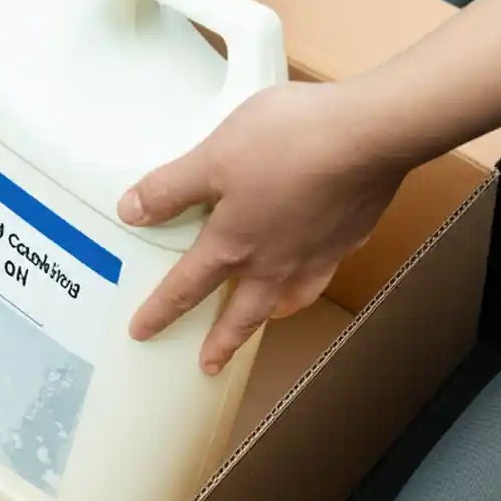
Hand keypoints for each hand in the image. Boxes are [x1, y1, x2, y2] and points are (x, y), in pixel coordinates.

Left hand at [117, 81, 408, 374]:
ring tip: (268, 317)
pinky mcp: (350, 235)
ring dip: (273, 314)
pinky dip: (316, 275)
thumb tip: (132, 211)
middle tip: (210, 365)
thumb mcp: (213, 156)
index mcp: (233, 244)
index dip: (161, 311)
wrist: (369, 135)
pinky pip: (327, 268)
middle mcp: (275, 261)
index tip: (143, 332)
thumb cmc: (288, 141)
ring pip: (290, 298)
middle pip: (243, 312)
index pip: (186, 287)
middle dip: (224, 341)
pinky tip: (319, 262)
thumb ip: (172, 187)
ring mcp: (317, 253)